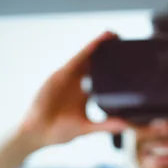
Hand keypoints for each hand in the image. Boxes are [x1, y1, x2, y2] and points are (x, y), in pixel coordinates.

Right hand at [18, 32, 127, 148]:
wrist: (37, 134)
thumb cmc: (60, 132)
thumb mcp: (88, 128)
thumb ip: (107, 126)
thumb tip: (127, 125)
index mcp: (86, 94)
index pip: (103, 77)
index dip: (114, 67)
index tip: (130, 59)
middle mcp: (78, 83)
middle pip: (95, 63)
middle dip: (107, 51)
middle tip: (124, 39)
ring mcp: (69, 78)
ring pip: (86, 57)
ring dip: (98, 44)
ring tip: (113, 34)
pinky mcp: (61, 75)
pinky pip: (76, 60)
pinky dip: (87, 50)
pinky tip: (98, 42)